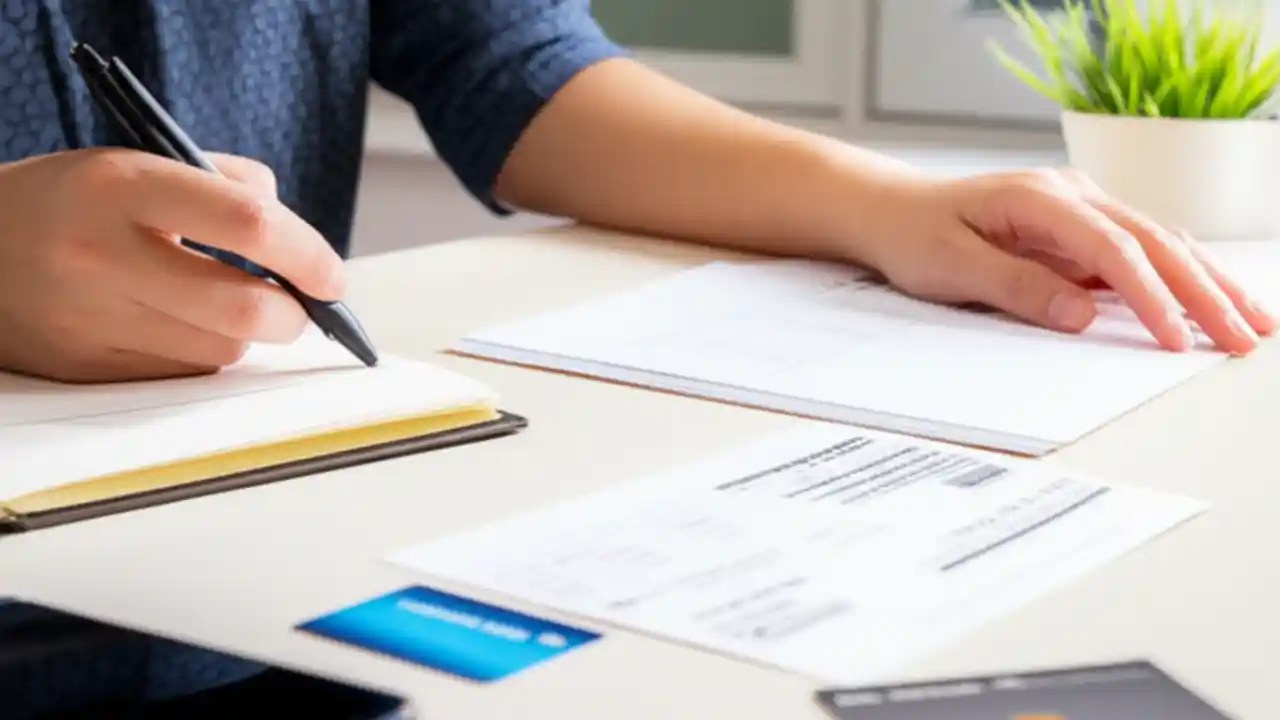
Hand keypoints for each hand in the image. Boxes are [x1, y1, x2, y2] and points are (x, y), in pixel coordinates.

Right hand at [0, 149, 343, 382]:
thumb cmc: (73, 200)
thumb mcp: (138, 160)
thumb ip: (226, 184)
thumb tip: (297, 238)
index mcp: (123, 186)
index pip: (248, 224)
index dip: (307, 254)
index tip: (332, 274)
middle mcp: (103, 254)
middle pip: (243, 310)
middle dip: (293, 315)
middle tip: (301, 305)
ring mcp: (90, 317)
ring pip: (219, 352)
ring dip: (245, 336)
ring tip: (225, 305)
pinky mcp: (84, 367)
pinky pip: (180, 375)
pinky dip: (201, 354)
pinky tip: (180, 325)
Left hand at [863, 168, 1276, 353]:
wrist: (893, 211)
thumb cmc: (914, 236)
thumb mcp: (950, 267)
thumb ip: (1016, 288)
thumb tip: (1080, 315)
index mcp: (1039, 199)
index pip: (1113, 249)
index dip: (1150, 296)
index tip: (1177, 339)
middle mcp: (1071, 195)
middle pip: (1155, 241)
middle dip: (1204, 292)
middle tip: (1245, 337)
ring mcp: (1081, 207)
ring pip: (1161, 242)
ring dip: (1207, 282)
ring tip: (1253, 322)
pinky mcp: (1082, 227)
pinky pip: (1142, 250)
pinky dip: (1181, 276)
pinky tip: (1212, 301)